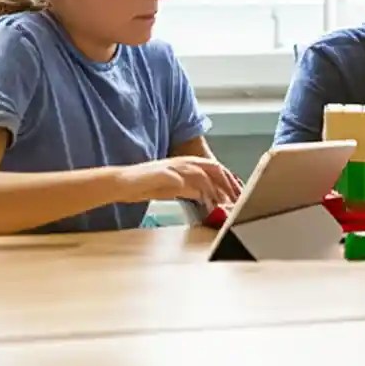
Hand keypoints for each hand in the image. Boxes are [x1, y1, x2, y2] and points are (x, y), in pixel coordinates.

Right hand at [117, 157, 241, 207]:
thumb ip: (191, 189)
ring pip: (206, 174)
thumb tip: (208, 197)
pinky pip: (190, 183)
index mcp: (187, 162)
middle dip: (230, 183)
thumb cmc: (147, 185)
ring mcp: (176, 167)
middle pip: (215, 168)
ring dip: (219, 188)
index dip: (230, 179)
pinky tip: (209, 203)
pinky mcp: (168, 175)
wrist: (123, 183)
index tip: (240, 193)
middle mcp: (184, 161)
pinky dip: (202, 193)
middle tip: (240, 199)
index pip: (216, 168)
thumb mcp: (175, 187)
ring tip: (229, 202)